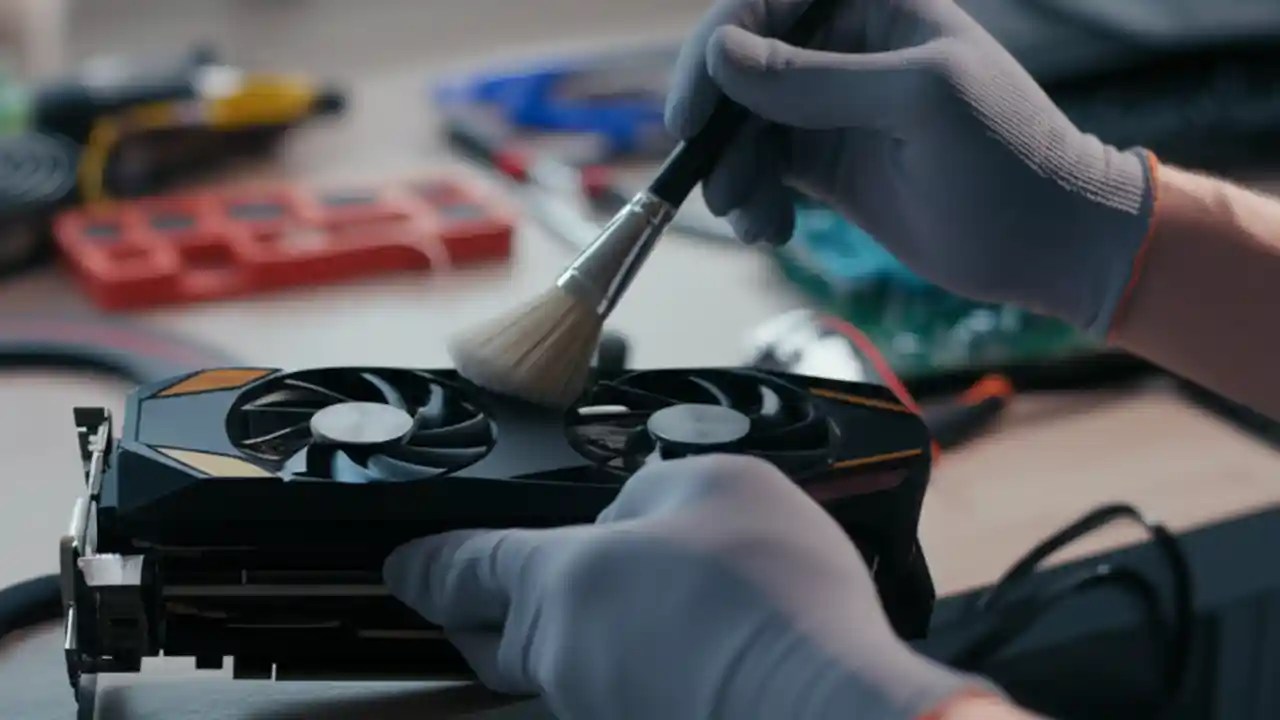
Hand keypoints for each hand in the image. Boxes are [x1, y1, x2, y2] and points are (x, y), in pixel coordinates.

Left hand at [383, 455, 987, 719]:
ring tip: (631, 593)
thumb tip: (632, 516)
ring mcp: (609, 707)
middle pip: (495, 637)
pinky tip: (689, 633)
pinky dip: (636, 658)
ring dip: (576, 631)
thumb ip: (652, 490)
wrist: (828, 708)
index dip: (426, 565)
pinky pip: (621, 687)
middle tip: (488, 586)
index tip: (404, 566)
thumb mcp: (714, 482)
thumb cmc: (766, 593)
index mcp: (555, 584)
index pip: (459, 570)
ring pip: (563, 667)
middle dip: (484, 610)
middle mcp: (565, 659)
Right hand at [666, 0, 1156, 335]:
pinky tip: (770, 229)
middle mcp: (843, 47)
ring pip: (743, 124)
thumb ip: (815, 79)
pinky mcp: (826, 162)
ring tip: (753, 218)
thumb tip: (721, 55)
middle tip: (716, 183)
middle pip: (739, 66)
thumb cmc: (1005, 156)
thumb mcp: (915, 102)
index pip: (763, 2)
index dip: (714, 49)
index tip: (694, 115)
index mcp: (871, 4)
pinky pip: (761, 169)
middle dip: (718, 126)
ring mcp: (830, 106)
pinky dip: (751, 199)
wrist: (1045, 242)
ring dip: (731, 172)